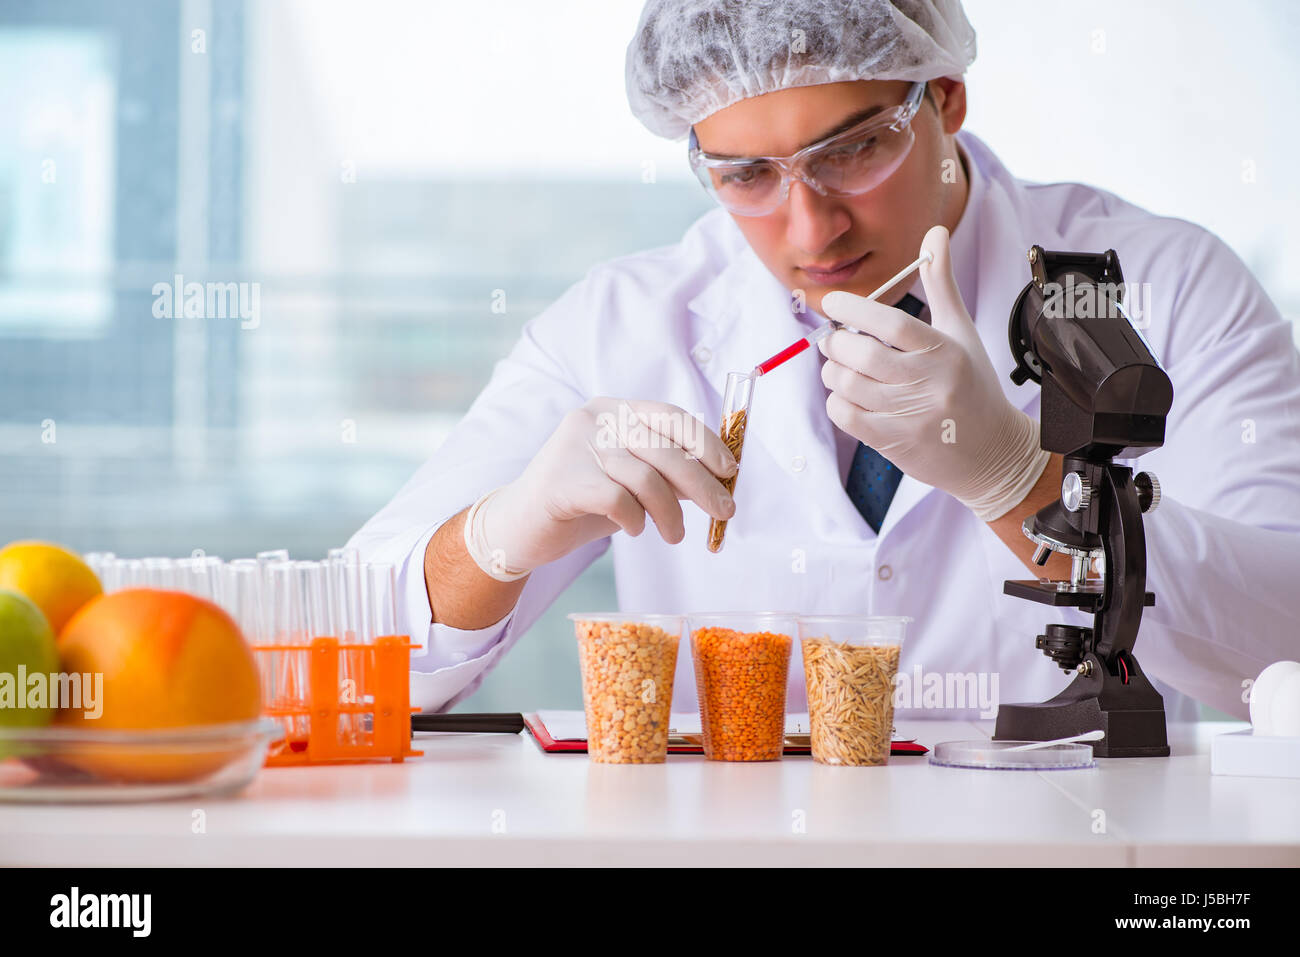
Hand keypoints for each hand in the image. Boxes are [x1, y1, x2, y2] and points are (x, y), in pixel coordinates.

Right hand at [476, 397, 737, 574]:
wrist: (518, 527)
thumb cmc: (580, 503)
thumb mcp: (629, 481)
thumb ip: (666, 472)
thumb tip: (720, 479)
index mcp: (612, 409)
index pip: (670, 416)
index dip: (706, 442)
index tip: (729, 471)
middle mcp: (594, 419)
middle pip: (665, 449)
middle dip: (702, 485)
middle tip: (724, 512)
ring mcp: (575, 446)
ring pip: (646, 479)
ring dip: (670, 514)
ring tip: (674, 536)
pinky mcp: (563, 480)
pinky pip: (619, 501)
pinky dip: (635, 520)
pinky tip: (634, 530)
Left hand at [817, 225, 1049, 520]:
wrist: (990, 452)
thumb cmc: (970, 384)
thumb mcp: (959, 331)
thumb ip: (940, 283)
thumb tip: (935, 231)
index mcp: (945, 351)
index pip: (893, 324)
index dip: (855, 309)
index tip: (832, 302)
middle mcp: (930, 384)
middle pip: (865, 356)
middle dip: (836, 343)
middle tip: (831, 339)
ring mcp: (912, 417)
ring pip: (849, 386)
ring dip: (833, 373)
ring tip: (838, 366)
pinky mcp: (895, 443)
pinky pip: (847, 417)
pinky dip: (837, 401)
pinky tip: (846, 394)